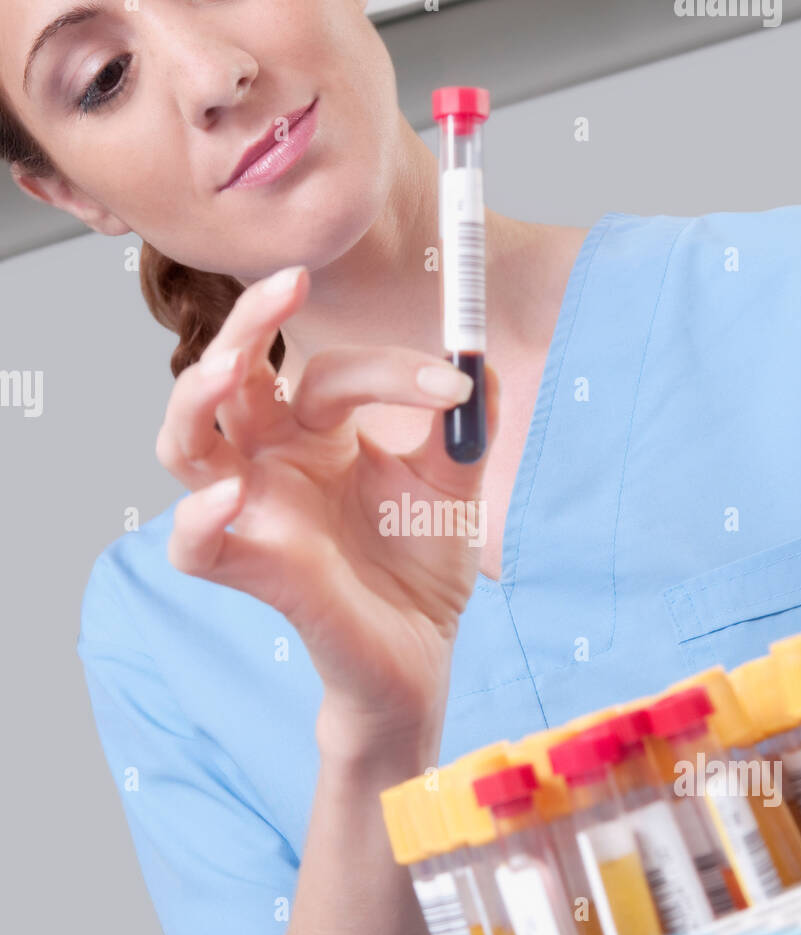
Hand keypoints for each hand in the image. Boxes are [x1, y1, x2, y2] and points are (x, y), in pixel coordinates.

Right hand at [155, 267, 498, 734]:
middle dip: (247, 325)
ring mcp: (257, 514)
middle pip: (227, 378)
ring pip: (185, 446)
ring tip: (225, 371)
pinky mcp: (255, 572)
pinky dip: (199, 522)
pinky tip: (231, 498)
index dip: (388, 368)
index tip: (454, 381)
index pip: (326, 373)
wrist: (423, 652)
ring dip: (194, 401)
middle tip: (286, 282)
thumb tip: (481, 361)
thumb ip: (463, 428)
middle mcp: (274, 462)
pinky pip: (195, 548)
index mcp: (316, 433)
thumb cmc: (421, 566)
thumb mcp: (451, 485)